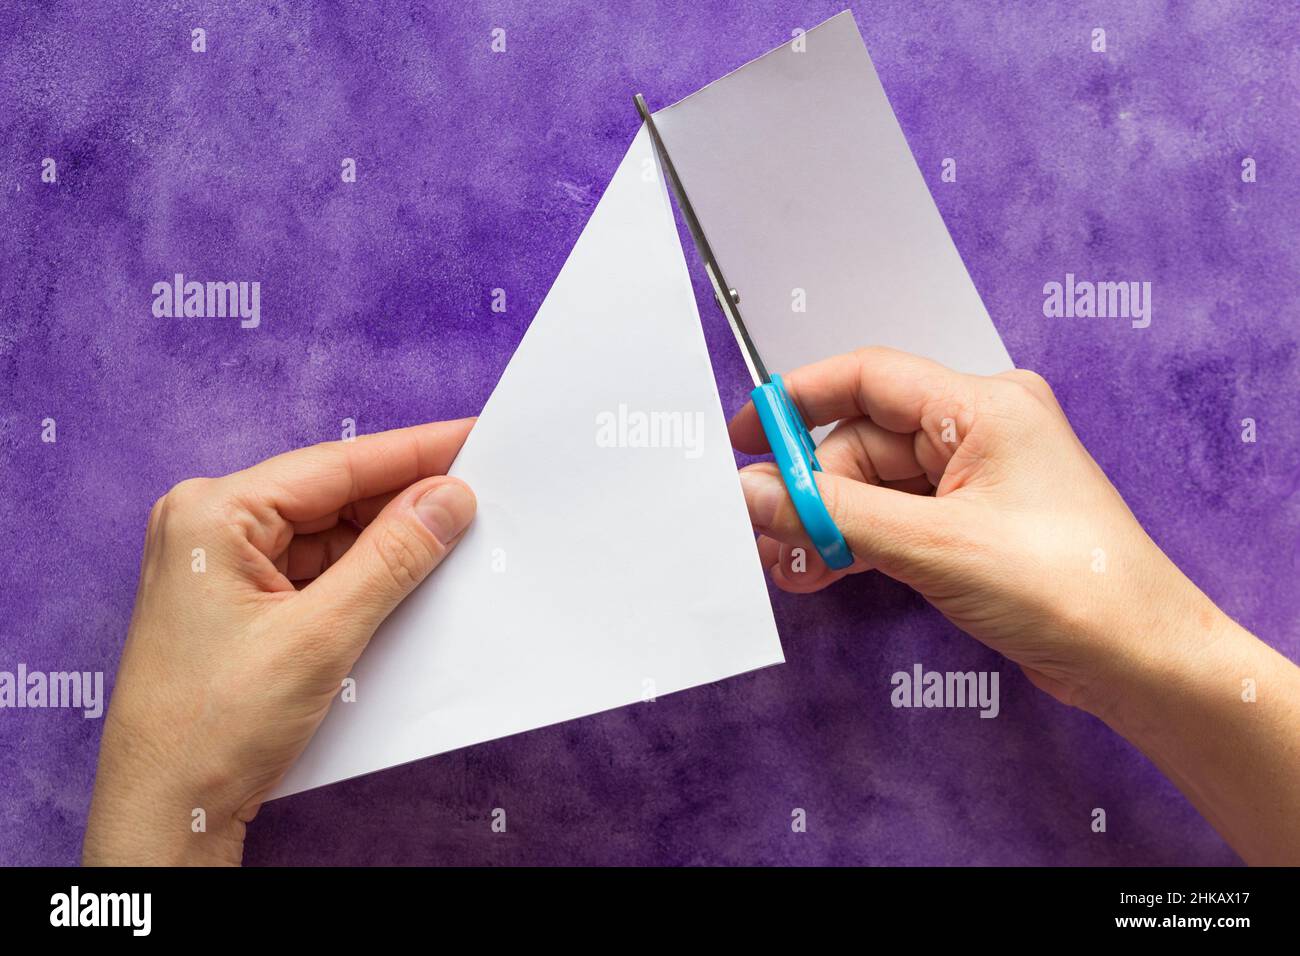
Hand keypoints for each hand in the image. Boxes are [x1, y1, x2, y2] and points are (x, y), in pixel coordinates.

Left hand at [83, 420, 477, 864]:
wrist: (167, 813)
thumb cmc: (214, 728)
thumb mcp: (321, 635)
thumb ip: (392, 557)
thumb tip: (448, 499)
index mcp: (213, 513)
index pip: (335, 465)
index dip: (413, 452)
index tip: (472, 438)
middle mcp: (210, 526)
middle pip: (331, 497)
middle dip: (403, 501)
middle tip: (478, 495)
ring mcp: (220, 565)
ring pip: (327, 535)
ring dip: (386, 543)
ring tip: (453, 542)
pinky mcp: (237, 602)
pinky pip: (313, 570)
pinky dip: (362, 576)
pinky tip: (408, 581)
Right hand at [731, 347, 1299, 863]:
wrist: (1138, 658)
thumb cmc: (1069, 587)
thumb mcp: (932, 545)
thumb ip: (834, 514)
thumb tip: (755, 494)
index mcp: (984, 405)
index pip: (867, 377)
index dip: (797, 401)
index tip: (745, 434)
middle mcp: (981, 429)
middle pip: (862, 439)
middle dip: (808, 486)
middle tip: (761, 529)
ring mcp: (977, 479)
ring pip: (874, 484)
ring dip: (827, 522)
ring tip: (784, 563)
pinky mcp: (973, 523)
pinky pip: (896, 517)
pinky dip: (857, 540)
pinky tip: (819, 569)